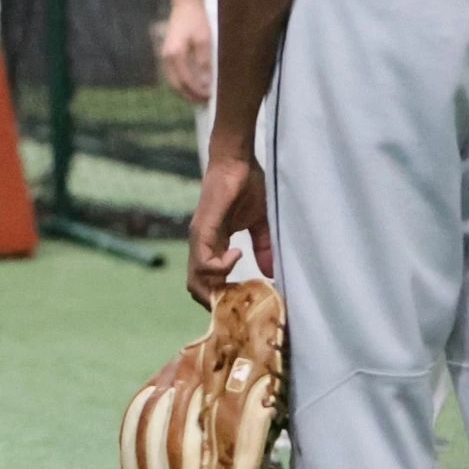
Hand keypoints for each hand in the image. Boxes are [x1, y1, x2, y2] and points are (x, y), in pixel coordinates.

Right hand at [157, 1, 212, 104]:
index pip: (186, 80)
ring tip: (199, 97)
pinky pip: (172, 75)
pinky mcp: (167, 55)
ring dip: (185, 92)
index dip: (197, 91)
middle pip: (176, 85)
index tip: (210, 97)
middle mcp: (166, 58)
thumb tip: (205, 83)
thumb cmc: (196, 21)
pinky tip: (192, 85)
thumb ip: (204, 62)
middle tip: (204, 102)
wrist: (185, 7)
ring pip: (172, 82)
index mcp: (175, 54)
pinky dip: (182, 84)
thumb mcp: (204, 40)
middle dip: (190, 96)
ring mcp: (164, 57)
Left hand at [187, 149, 270, 304]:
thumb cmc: (247, 187)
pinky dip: (220, 267)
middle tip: (244, 307)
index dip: (225, 299)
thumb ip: (264, 247)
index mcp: (214, 246)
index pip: (210, 283)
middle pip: (198, 288)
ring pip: (197, 279)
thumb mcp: (261, 224)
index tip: (247, 305)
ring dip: (219, 291)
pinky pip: (203, 259)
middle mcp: (202, 245)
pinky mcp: (202, 227)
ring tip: (244, 289)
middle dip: (219, 304)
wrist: (237, 161)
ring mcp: (200, 237)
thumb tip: (272, 274)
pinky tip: (238, 256)